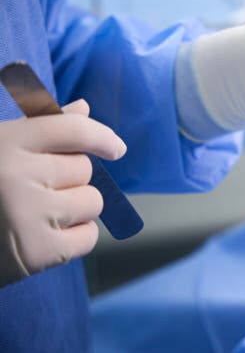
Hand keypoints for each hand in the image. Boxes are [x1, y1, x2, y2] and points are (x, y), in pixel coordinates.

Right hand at [0, 100, 126, 286]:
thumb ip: (40, 127)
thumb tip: (84, 108)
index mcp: (6, 142)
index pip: (74, 130)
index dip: (102, 136)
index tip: (116, 148)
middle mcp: (17, 175)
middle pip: (84, 169)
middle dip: (70, 180)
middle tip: (39, 191)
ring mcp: (27, 215)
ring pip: (92, 202)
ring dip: (76, 209)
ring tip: (39, 214)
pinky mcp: (35, 253)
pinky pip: (88, 238)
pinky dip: (75, 239)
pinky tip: (46, 236)